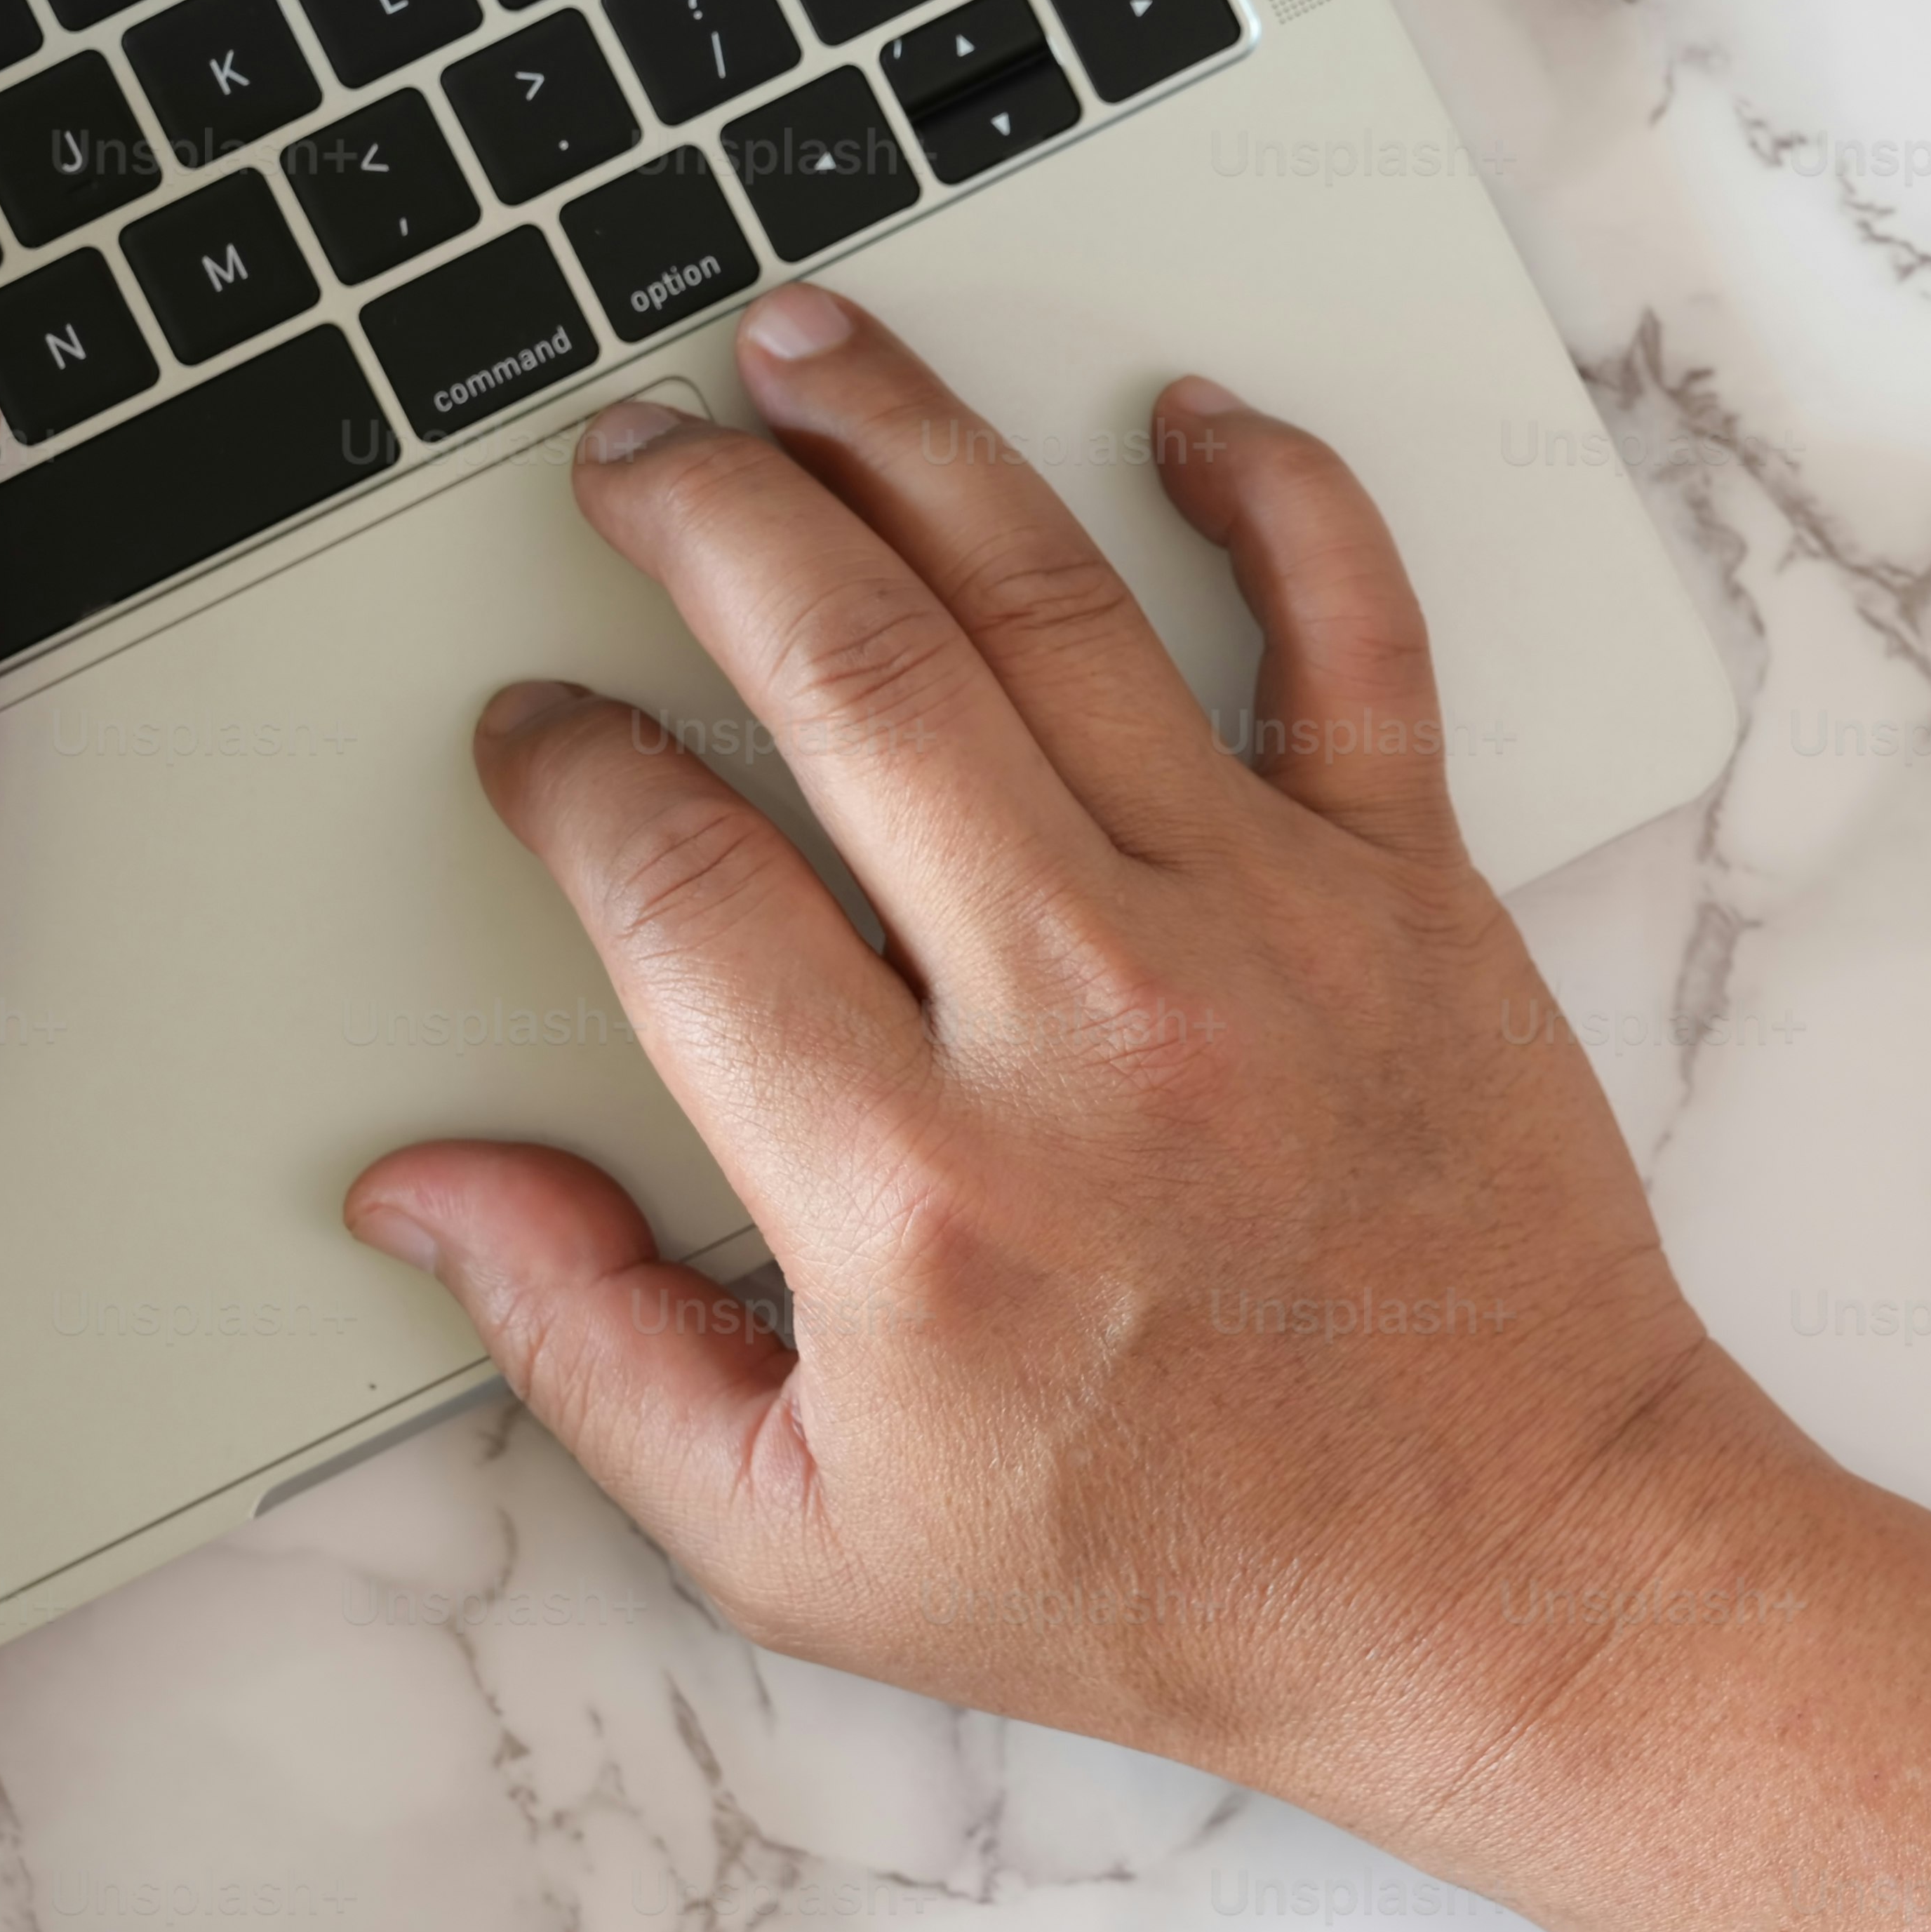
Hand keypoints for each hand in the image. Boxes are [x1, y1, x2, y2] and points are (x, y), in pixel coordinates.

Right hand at [342, 281, 1808, 1828]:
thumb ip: (589, 1351)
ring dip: (910, 443)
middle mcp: (1079, 1024)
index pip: (673, 885)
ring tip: (806, 347)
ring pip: (1054, 605)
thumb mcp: (808, 1546)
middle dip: (706, 519)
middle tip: (631, 448)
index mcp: (907, 1193)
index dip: (570, 772)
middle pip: (848, 673)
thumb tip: (424, 1190)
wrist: (1506, 1584)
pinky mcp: (1413, 892)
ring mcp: (1261, 930)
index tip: (537, 730)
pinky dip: (1277, 493)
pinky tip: (1186, 414)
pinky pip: (1348, 631)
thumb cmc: (1173, 1576)